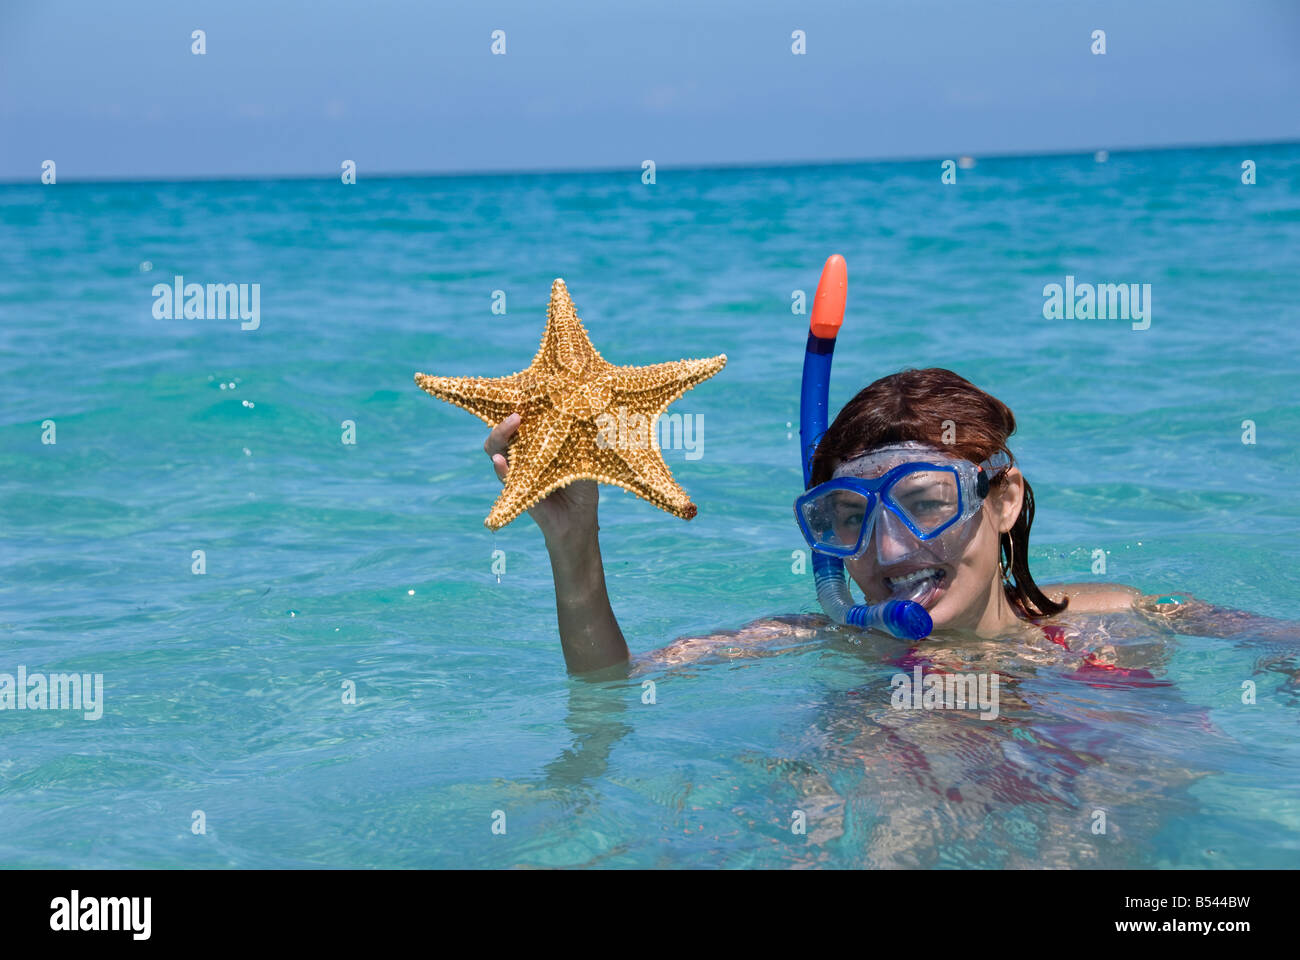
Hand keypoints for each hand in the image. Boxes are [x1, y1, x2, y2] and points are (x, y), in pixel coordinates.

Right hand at [484, 412, 598, 547]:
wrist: (580, 518)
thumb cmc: (584, 483)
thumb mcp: (584, 456)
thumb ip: (577, 438)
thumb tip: (579, 413)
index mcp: (537, 442)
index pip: (521, 421)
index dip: (518, 407)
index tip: (527, 398)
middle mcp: (523, 453)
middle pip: (503, 431)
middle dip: (504, 420)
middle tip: (517, 415)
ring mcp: (517, 470)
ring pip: (496, 450)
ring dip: (499, 437)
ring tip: (511, 427)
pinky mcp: (516, 489)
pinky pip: (503, 476)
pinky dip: (501, 468)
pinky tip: (502, 462)